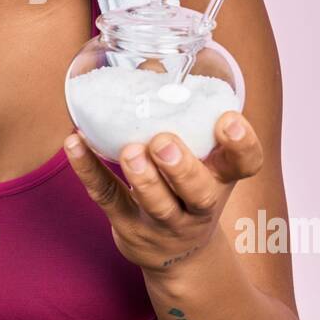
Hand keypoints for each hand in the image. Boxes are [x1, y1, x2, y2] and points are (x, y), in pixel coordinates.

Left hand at [64, 111, 264, 280]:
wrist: (179, 257)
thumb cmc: (189, 190)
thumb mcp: (203, 161)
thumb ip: (185, 118)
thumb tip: (151, 63)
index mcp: (221, 178)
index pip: (246, 165)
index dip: (242, 144)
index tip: (228, 119)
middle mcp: (199, 204)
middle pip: (200, 194)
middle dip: (183, 168)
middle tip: (163, 143)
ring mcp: (164, 222)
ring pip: (158, 205)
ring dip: (143, 178)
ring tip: (129, 151)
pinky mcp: (129, 227)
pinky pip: (108, 198)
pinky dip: (88, 170)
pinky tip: (73, 143)